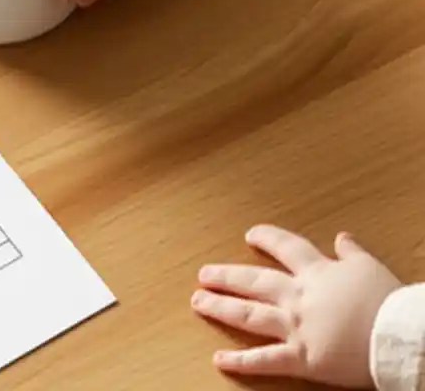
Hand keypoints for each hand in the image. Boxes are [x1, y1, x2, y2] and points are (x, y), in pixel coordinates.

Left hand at [193, 224, 402, 387]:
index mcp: (318, 273)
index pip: (286, 248)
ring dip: (221, 307)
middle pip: (254, 281)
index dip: (267, 239)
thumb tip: (342, 237)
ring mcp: (296, 327)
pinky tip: (219, 360)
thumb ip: (352, 253)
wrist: (399, 335)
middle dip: (226, 276)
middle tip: (203, 274)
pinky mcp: (301, 357)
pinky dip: (241, 362)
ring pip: (249, 314)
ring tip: (198, 302)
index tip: (250, 234)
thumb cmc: (388, 302)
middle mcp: (299, 297)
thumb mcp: (371, 268)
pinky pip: (265, 360)